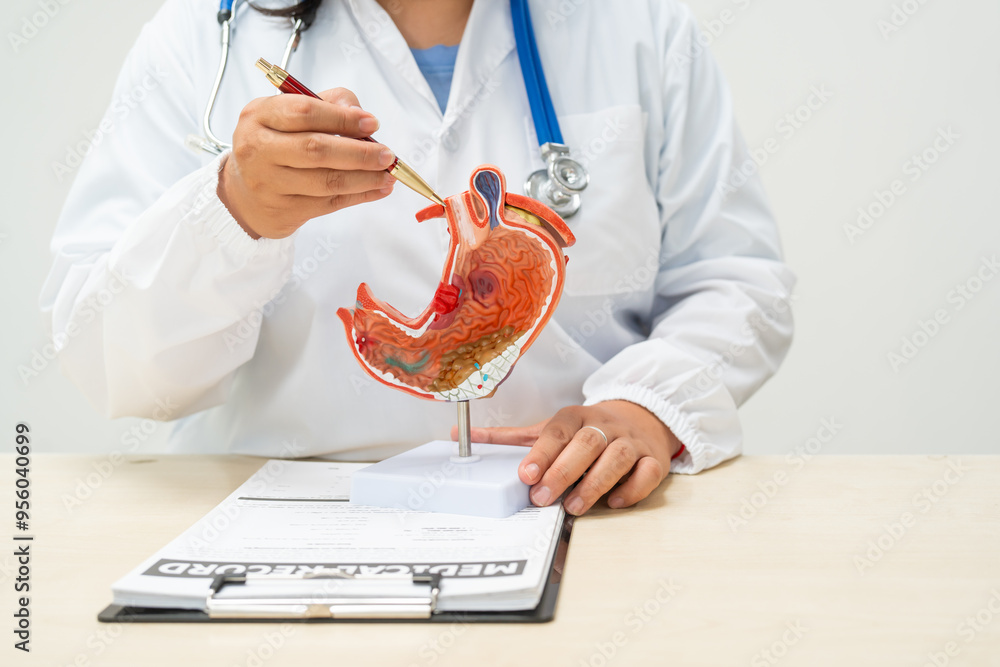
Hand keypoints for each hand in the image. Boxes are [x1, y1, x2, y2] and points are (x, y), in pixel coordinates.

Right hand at [217, 87, 396, 239]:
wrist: (244, 193)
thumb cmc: (275, 145)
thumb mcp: (289, 114)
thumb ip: (327, 103)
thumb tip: (359, 114)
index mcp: (259, 115)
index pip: (304, 112)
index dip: (342, 118)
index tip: (372, 123)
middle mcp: (258, 149)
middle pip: (316, 149)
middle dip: (359, 152)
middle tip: (386, 154)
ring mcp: (268, 183)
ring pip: (326, 181)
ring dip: (364, 178)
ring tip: (388, 174)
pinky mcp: (283, 211)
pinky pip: (329, 204)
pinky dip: (359, 196)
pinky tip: (378, 189)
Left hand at [451, 401, 681, 515]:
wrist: (639, 419)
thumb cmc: (586, 431)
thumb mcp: (549, 430)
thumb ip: (510, 439)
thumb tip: (460, 436)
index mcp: (576, 416)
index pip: (558, 430)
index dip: (542, 452)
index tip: (525, 475)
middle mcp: (604, 426)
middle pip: (587, 443)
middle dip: (564, 471)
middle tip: (544, 498)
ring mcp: (631, 442)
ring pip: (617, 457)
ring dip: (595, 483)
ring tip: (575, 507)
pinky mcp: (653, 458)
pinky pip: (648, 472)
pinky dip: (632, 489)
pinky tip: (613, 502)